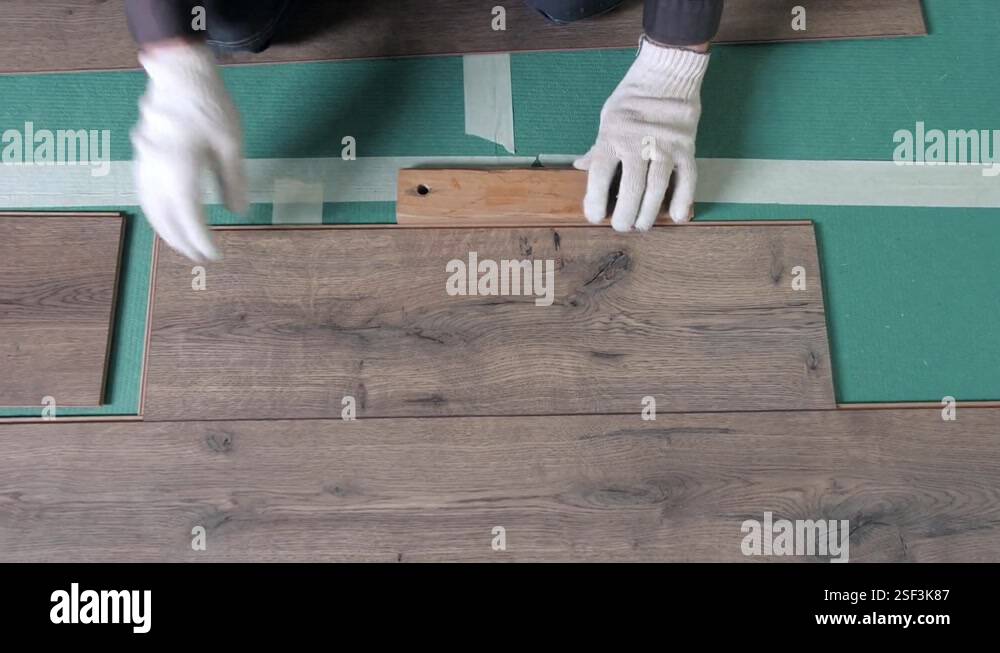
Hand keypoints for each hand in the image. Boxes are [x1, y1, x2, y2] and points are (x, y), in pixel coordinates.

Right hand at [131, 41, 246, 261]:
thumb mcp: (231, 145)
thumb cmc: (210, 106)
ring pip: (149, 206)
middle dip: (181, 241)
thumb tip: (237, 213)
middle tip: (199, 257)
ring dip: (165, 229)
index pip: (189, 218)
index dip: (201, 241)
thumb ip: (233, 181)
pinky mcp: (141, 153)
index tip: (214, 255)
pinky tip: (167, 215)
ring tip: (183, 243)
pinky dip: (155, 210)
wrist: (178, 72)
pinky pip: (144, 192)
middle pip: (164, 218)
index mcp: (179, 171)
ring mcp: (144, 162)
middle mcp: (156, 171)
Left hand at [574, 38, 709, 231]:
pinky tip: (677, 217)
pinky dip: (683, 200)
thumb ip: (598, 147)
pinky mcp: (687, 146)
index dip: (594, 200)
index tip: (594, 217)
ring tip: (642, 225)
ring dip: (649, 213)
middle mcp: (637, 142)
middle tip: (622, 227)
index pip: (599, 174)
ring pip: (657, 188)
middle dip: (624, 214)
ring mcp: (665, 145)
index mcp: (612, 135)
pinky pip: (687, 178)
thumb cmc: (633, 97)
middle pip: (630, 188)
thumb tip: (580, 167)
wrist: (667, 73)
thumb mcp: (608, 118)